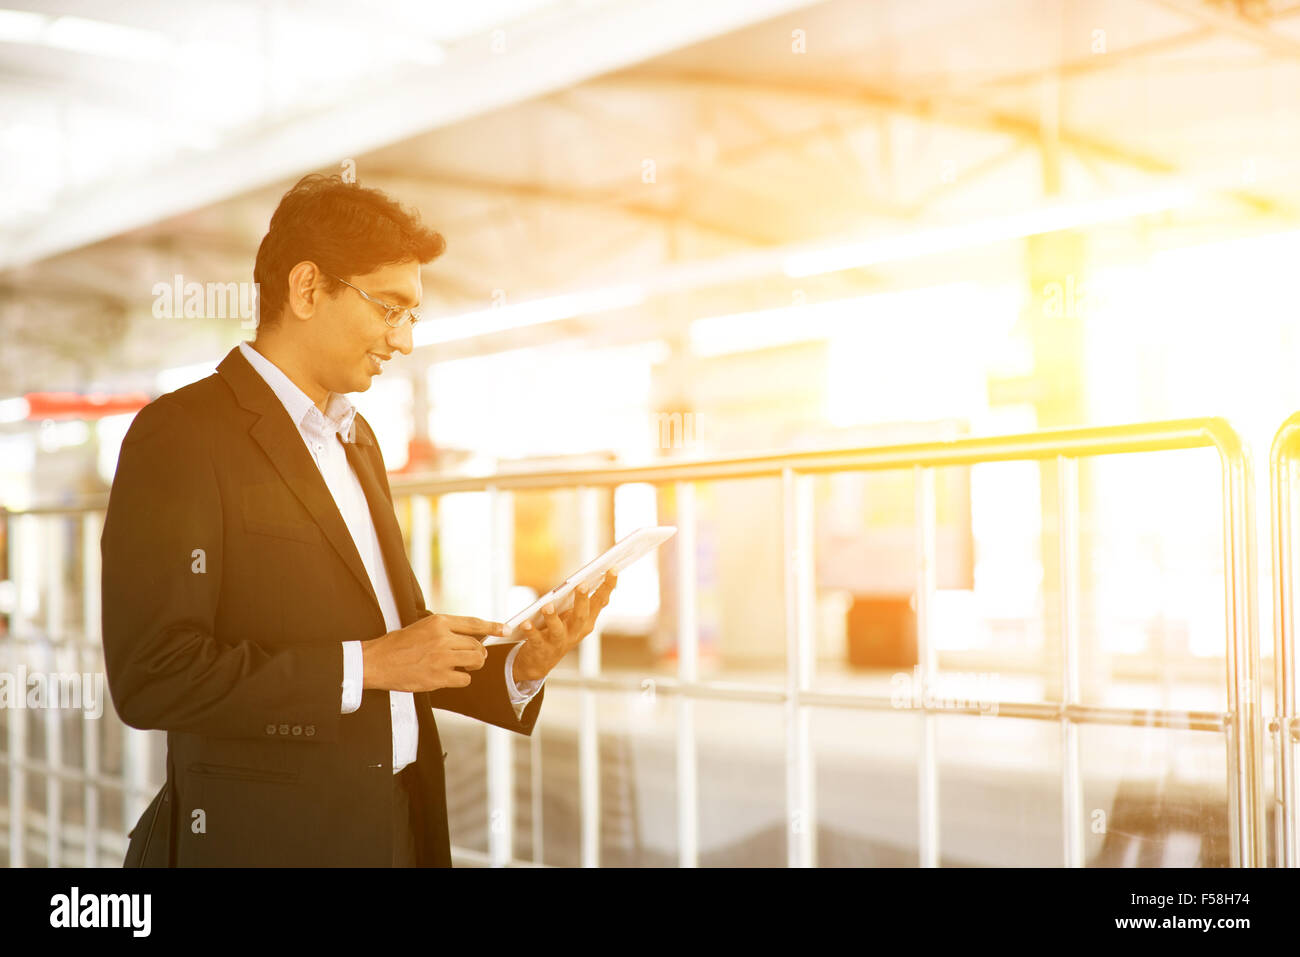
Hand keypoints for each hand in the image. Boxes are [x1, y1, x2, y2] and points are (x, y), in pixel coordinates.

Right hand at [362, 614, 502, 691]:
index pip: (474, 623)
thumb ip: (446, 629)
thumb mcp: (422, 626)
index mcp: (439, 622)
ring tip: (461, 667)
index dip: (493, 626)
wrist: (377, 662)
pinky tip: (448, 677)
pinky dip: (461, 680)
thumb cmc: (398, 644)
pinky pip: (464, 680)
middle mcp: (442, 638)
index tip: (506, 630)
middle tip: (470, 658)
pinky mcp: (438, 677)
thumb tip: (471, 636)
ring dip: (472, 666)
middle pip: (477, 646)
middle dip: (478, 654)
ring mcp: (441, 658)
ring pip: (475, 662)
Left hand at [512, 572, 615, 682]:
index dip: (608, 586)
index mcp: (587, 621)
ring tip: (547, 606)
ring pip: (558, 629)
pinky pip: (536, 639)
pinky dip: (531, 630)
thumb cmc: (559, 630)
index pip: (600, 601)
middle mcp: (576, 631)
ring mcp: (559, 641)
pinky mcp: (541, 648)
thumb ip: (584, 602)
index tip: (614, 568)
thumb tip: (592, 578)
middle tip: (582, 585)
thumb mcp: (574, 617)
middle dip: (582, 600)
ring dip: (553, 618)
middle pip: (581, 615)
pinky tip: (525, 623)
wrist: (540, 661)